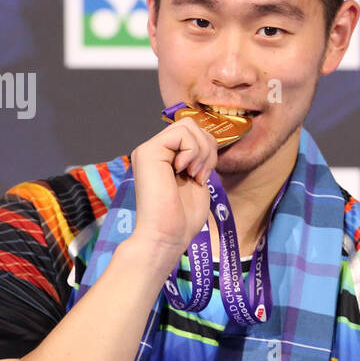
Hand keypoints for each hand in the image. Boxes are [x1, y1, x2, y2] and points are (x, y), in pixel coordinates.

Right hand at [126, 117, 217, 272]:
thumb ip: (200, 158)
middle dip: (207, 147)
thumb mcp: (197, 179)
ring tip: (194, 175)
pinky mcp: (148, 151)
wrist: (167, 236)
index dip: (207, 149)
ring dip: (201, 151)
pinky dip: (193, 151)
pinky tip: (186, 172)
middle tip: (200, 175)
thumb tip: (211, 139)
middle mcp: (154, 151)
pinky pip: (181, 132)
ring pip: (188, 125)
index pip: (192, 133)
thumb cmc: (183, 218)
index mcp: (164, 157)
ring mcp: (149, 149)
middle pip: (190, 124)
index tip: (203, 176)